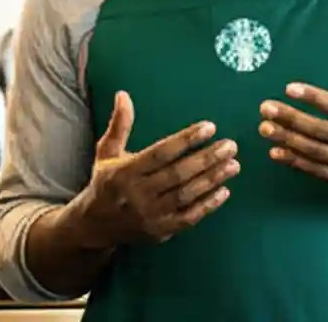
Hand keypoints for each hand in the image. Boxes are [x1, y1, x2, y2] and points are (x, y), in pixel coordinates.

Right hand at [84, 91, 239, 245]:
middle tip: (231, 145)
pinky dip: (207, 206)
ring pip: (186, 195)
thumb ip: (119, 125)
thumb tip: (123, 94)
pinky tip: (224, 191)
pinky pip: (188, 218)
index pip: (160, 153)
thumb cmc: (105, 183)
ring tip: (233, 165)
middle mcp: (137, 195)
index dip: (186, 140)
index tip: (210, 127)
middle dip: (206, 159)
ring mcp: (149, 216)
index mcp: (124, 172)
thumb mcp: (106, 153)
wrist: (94, 227)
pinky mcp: (159, 232)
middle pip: (177, 174)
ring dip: (212, 180)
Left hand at [259, 45, 327, 192]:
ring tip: (265, 129)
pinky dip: (297, 162)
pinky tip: (277, 152)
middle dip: (292, 119)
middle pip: (322, 130)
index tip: (289, 88)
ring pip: (317, 152)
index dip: (313, 97)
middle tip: (265, 108)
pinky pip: (319, 172)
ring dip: (288, 140)